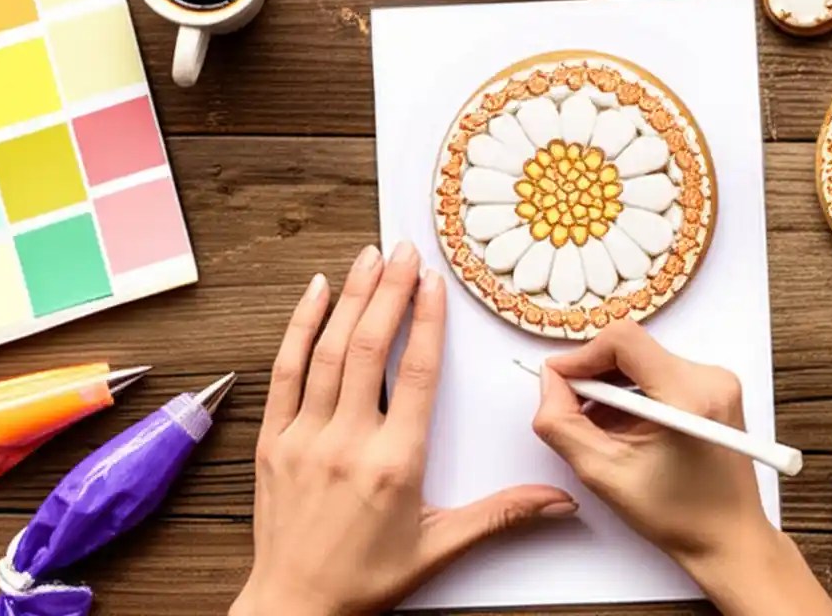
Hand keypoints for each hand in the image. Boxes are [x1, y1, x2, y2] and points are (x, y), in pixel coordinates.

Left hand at [232, 243, 575, 615]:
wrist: (294, 608)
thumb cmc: (364, 579)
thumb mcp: (441, 547)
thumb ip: (501, 515)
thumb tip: (558, 500)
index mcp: (394, 463)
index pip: (417, 375)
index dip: (427, 321)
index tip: (435, 283)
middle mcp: (347, 442)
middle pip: (371, 347)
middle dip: (390, 291)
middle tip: (406, 250)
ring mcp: (304, 437)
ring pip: (328, 351)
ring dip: (351, 297)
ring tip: (370, 257)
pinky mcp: (273, 440)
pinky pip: (286, 371)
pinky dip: (300, 328)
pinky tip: (315, 294)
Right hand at [532, 320, 831, 615]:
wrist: (728, 537)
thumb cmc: (678, 515)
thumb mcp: (603, 473)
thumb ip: (562, 423)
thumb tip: (549, 381)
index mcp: (689, 397)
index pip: (624, 340)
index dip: (582, 356)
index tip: (559, 382)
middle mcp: (710, 378)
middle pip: (632, 348)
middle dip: (594, 376)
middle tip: (574, 411)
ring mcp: (717, 381)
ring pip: (642, 360)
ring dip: (612, 388)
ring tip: (603, 429)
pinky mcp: (715, 388)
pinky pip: (659, 373)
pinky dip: (633, 395)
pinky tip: (626, 429)